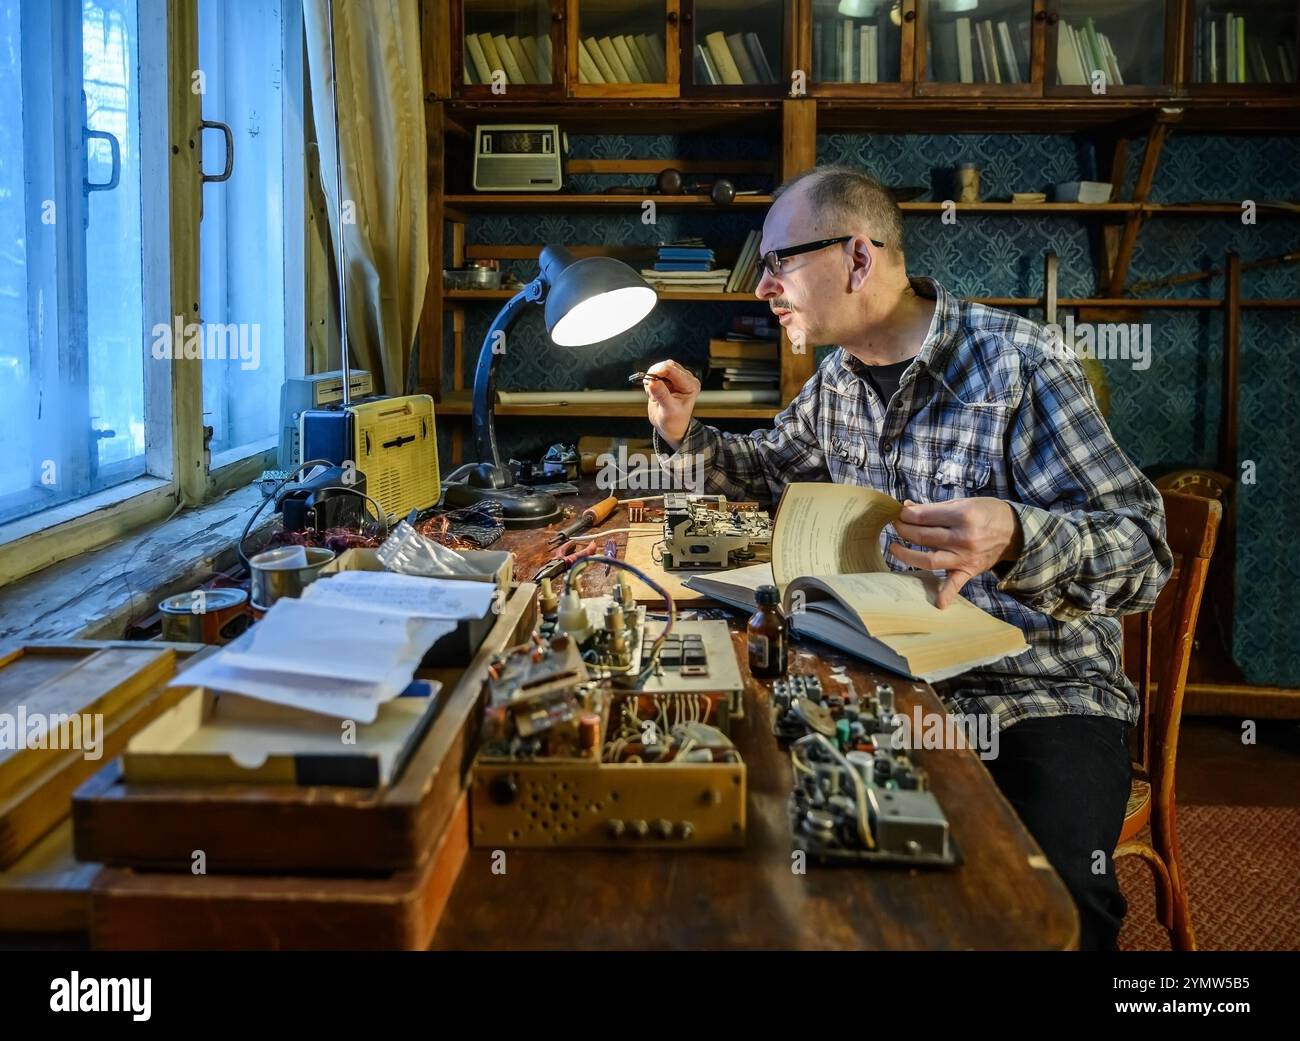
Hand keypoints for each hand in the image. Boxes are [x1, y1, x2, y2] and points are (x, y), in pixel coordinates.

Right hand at [642, 359, 699, 447]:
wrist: (670, 428)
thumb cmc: (674, 421)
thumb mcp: (668, 410)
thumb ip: (662, 395)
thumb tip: (652, 382)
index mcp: (691, 385)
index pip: (673, 370)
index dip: (659, 372)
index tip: (649, 380)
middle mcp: (686, 379)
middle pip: (667, 365)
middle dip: (655, 375)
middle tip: (649, 388)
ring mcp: (676, 378)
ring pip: (660, 367)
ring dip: (652, 378)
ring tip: (653, 394)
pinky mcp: (668, 379)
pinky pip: (655, 373)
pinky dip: (650, 381)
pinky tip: (653, 394)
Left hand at [889, 497, 1023, 608]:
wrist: (1014, 531)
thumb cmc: (985, 512)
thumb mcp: (962, 503)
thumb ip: (934, 508)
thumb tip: (907, 507)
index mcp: (962, 515)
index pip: (924, 516)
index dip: (906, 514)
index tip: (899, 513)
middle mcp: (963, 537)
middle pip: (922, 537)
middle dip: (903, 530)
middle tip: (896, 526)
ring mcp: (965, 556)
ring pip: (929, 559)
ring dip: (907, 555)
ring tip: (894, 548)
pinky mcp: (969, 570)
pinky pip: (956, 584)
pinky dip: (946, 594)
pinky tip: (937, 603)